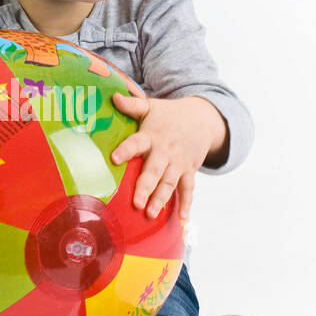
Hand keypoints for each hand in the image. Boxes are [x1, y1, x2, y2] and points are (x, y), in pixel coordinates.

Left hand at [109, 93, 221, 222]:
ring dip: (161, 200)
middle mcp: (165, 151)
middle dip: (145, 187)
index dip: (126, 150)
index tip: (114, 158)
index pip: (137, 143)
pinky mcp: (189, 171)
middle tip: (136, 203)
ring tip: (150, 214)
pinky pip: (188, 189)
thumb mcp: (151, 106)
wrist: (203, 118)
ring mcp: (179, 164)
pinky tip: (182, 220)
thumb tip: (112, 96)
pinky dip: (186, 204)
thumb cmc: (169, 115)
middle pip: (154, 171)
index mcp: (152, 136)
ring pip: (169, 184)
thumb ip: (132, 104)